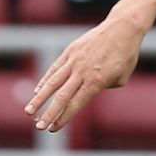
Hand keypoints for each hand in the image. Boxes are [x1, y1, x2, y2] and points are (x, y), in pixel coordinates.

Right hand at [26, 16, 145, 131]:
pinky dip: (45, 80)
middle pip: (62, 97)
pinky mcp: (70, 51)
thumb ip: (104, 87)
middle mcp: (83, 72)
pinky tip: (38, 91)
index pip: (76, 104)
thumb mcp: (121, 77)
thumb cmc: (126, 54)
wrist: (122, 27)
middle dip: (49, 113)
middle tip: (39, 127)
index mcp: (97, 81)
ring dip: (39, 98)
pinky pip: (55, 68)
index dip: (64, 117)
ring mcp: (74, 60)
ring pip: (53, 82)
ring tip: (29, 111)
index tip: (53, 128)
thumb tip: (88, 90)